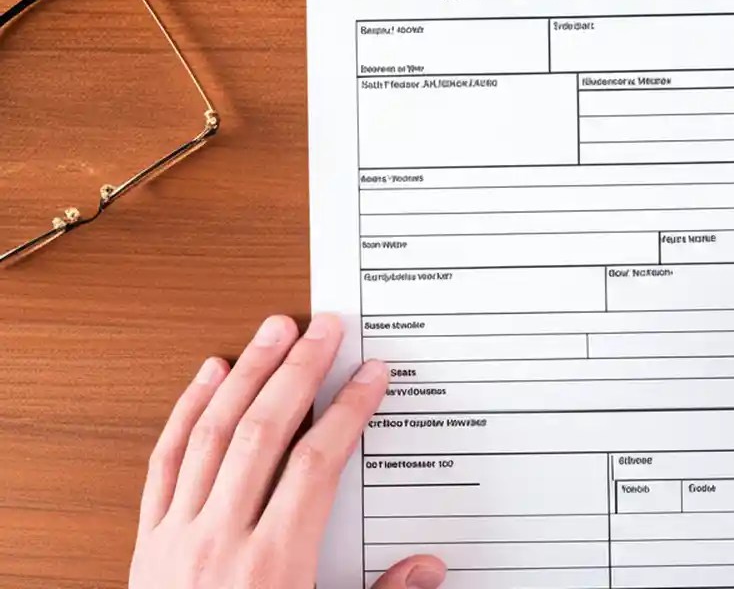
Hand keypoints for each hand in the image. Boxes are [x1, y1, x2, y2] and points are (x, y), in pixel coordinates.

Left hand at [130, 314, 446, 588]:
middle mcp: (220, 540)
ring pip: (212, 433)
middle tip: (324, 328)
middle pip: (264, 432)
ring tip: (272, 331)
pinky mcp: (147, 541)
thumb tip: (428, 568)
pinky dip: (184, 413)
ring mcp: (177, 536)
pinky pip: (163, 462)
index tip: (371, 376)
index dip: (348, 411)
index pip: (317, 463)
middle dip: (298, 371)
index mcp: (272, 566)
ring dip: (245, 374)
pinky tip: (205, 377)